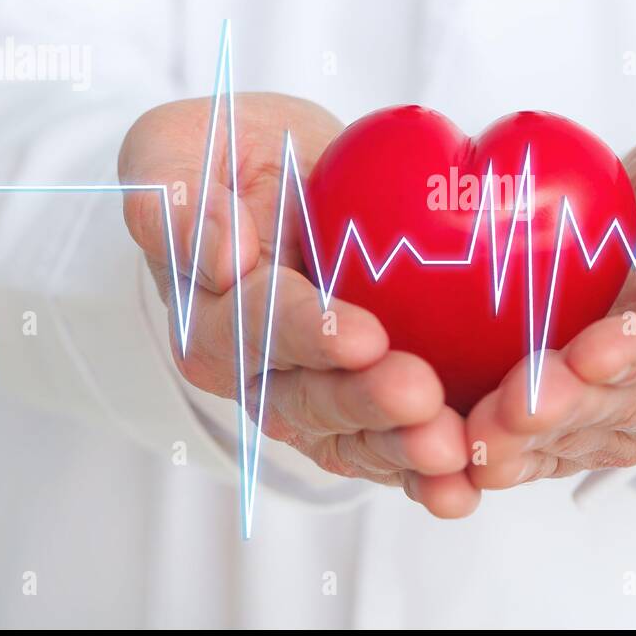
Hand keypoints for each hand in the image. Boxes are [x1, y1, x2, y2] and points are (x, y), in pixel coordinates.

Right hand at [119, 94, 478, 517]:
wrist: (273, 170)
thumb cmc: (219, 155)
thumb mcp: (175, 149)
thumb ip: (176, 198)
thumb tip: (222, 256)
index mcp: (211, 312)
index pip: (259, 326)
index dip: (310, 332)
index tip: (363, 334)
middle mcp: (256, 369)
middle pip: (308, 397)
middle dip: (365, 401)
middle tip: (420, 395)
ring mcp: (309, 394)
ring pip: (350, 435)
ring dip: (399, 447)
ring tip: (449, 450)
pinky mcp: (358, 403)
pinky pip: (384, 448)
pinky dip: (421, 473)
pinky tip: (461, 486)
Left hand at [466, 104, 635, 488]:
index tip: (590, 352)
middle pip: (630, 402)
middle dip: (568, 407)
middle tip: (510, 406)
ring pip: (588, 432)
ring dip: (530, 441)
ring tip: (476, 437)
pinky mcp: (604, 401)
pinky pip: (559, 438)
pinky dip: (516, 452)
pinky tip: (470, 457)